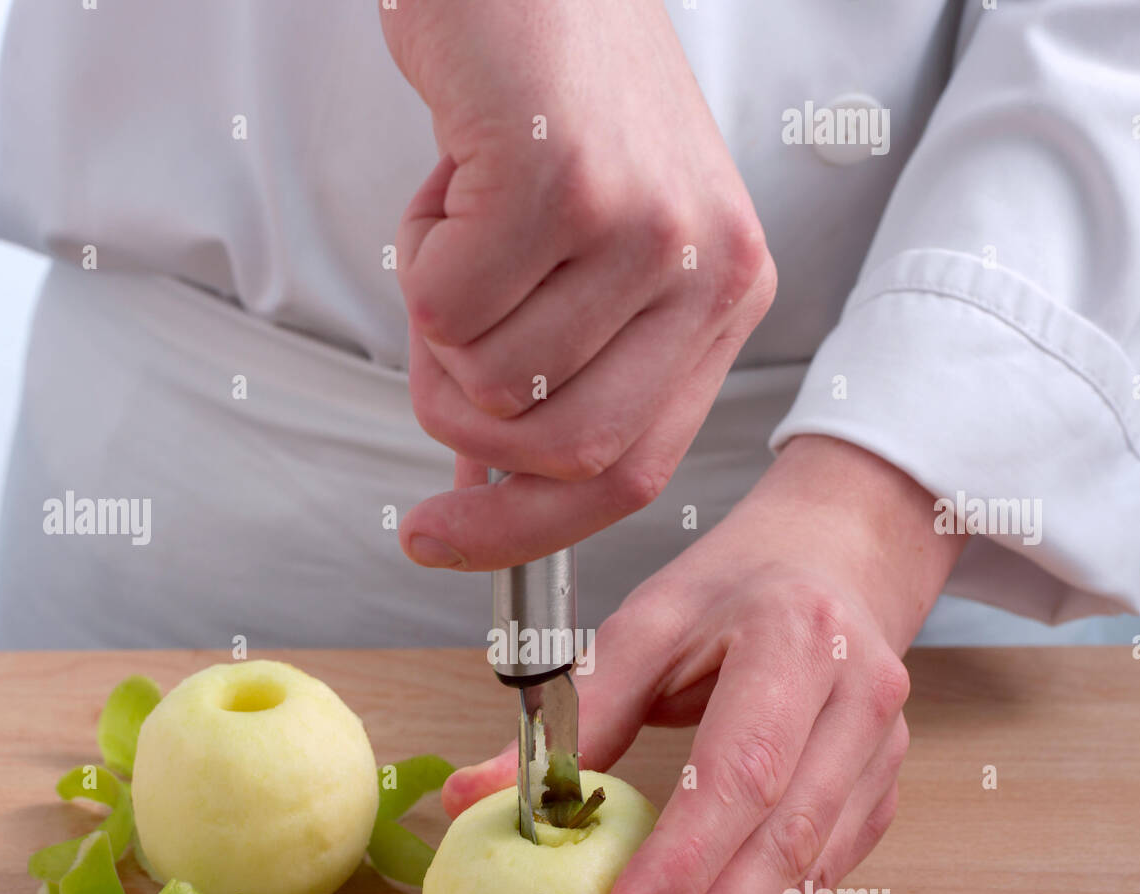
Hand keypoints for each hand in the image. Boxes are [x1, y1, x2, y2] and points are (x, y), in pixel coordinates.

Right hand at [380, 0, 775, 569]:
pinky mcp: (566, 185)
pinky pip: (446, 308)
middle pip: (569, 454)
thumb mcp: (588, 257)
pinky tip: (453, 181)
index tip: (438, 540)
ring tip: (463, 225)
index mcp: (722, 299)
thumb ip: (563, 376)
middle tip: (434, 353)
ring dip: (437, 327)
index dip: (527, 532)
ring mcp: (645, 228)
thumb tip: (488, 494)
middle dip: (467, 431)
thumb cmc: (552, 107)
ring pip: (496, 385)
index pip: (632, 474)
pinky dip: (416, 259)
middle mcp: (706, 270)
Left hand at [442, 437, 966, 893]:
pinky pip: (821, 881)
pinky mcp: (878, 797)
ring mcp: (879, 756)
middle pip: (786, 841)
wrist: (839, 561)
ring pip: (811, 878)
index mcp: (797, 640)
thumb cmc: (731, 591)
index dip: (685, 857)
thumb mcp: (648, 623)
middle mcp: (858, 702)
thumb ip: (571, 716)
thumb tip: (469, 796)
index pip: (744, 766)